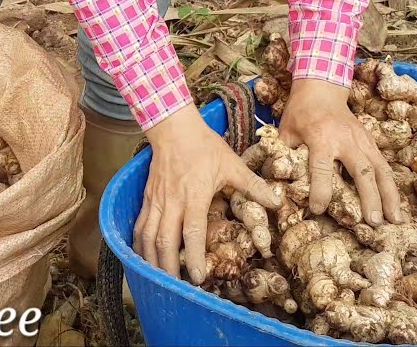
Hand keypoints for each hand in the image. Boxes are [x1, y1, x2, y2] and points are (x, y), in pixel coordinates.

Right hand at [133, 105, 280, 284]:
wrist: (173, 128)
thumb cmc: (204, 146)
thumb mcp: (232, 164)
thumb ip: (253, 185)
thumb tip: (277, 202)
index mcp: (194, 195)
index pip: (192, 232)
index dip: (194, 257)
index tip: (198, 278)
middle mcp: (171, 202)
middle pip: (165, 242)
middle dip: (169, 268)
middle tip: (177, 288)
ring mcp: (156, 201)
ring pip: (148, 237)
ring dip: (152, 261)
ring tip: (159, 279)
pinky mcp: (147, 198)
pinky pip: (140, 226)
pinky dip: (139, 245)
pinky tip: (143, 258)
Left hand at [278, 78, 401, 225]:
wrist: (322, 89)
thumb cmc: (301, 114)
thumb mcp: (286, 132)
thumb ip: (283, 157)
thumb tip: (274, 186)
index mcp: (321, 138)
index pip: (322, 168)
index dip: (320, 190)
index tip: (318, 209)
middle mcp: (346, 140)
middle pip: (361, 171)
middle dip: (369, 198)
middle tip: (373, 223)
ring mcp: (362, 140)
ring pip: (380, 170)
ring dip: (389, 196)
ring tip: (396, 220)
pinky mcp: (371, 142)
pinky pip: (384, 166)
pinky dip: (392, 187)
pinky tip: (396, 206)